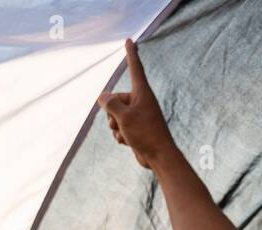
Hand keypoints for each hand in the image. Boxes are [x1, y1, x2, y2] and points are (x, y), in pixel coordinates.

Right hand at [97, 39, 175, 169]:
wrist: (159, 157)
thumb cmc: (145, 134)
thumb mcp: (123, 117)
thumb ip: (110, 104)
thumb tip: (102, 96)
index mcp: (142, 92)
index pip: (134, 68)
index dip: (130, 53)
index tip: (130, 40)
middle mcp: (140, 101)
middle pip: (116, 99)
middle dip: (111, 113)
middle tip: (120, 123)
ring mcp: (138, 115)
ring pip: (115, 115)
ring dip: (115, 126)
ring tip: (125, 133)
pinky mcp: (136, 128)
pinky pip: (120, 127)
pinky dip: (120, 135)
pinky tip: (128, 142)